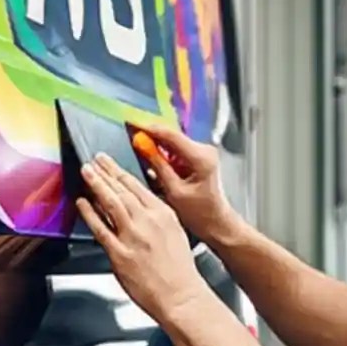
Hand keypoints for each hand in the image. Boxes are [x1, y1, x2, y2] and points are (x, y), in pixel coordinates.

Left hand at [76, 153, 212, 322]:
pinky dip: (90, 214)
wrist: (181, 296)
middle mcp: (147, 221)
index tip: (108, 162)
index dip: (119, 172)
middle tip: (93, 161)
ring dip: (97, 185)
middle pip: (122, 190)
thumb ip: (157, 218)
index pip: (136, 186)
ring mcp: (132, 237)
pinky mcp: (120, 254)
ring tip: (86, 173)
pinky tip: (82, 204)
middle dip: (105, 172)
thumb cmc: (179, 270)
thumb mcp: (175, 233)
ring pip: (111, 204)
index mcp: (163, 214)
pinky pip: (101, 229)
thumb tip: (140, 207)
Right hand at [136, 124, 237, 243]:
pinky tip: (150, 156)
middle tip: (130, 134)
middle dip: (150, 135)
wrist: (216, 221)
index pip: (171, 135)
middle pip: (172, 136)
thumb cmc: (200, 212)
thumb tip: (143, 146)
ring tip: (137, 146)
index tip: (133, 124)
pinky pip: (175, 150)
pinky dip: (162, 152)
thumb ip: (159, 167)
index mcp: (201, 157)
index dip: (150, 129)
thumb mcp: (174, 191)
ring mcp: (202, 152)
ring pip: (172, 142)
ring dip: (155, 144)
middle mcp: (204, 150)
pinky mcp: (197, 157)